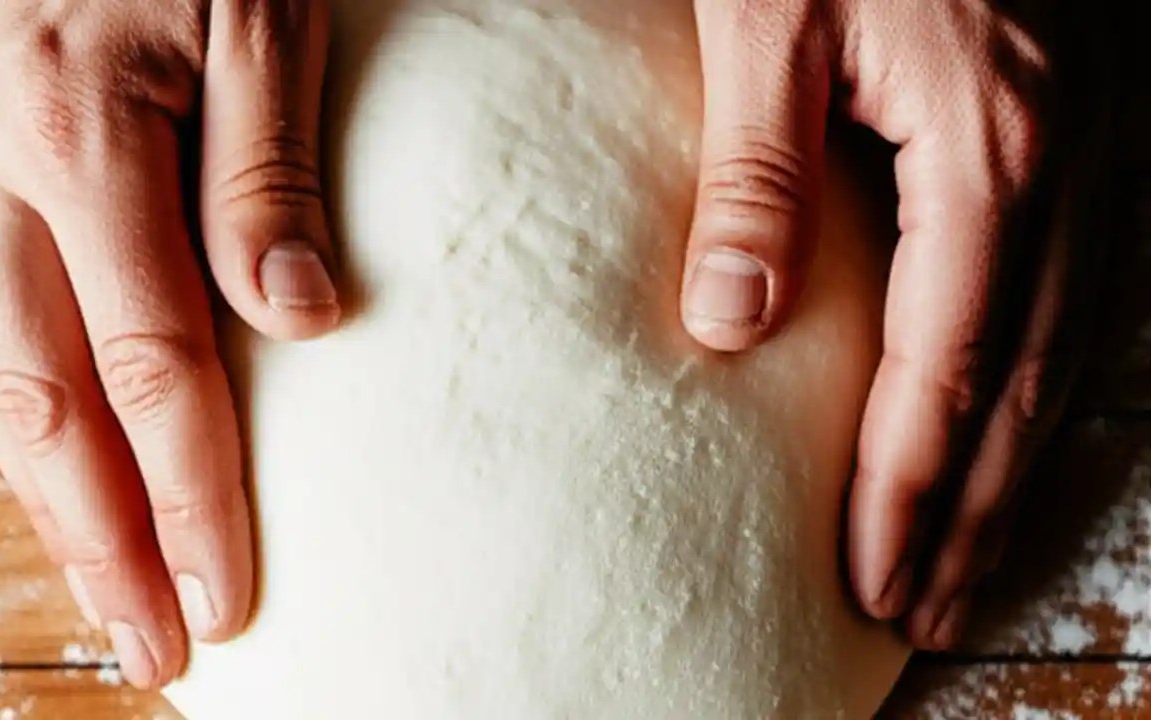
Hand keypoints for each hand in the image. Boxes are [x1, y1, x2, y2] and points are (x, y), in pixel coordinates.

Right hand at [0, 0, 336, 686]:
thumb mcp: (254, 11)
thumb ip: (265, 171)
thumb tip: (301, 323)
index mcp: (83, 140)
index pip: (154, 369)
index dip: (190, 497)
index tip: (221, 596)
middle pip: (54, 405)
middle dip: (108, 543)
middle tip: (155, 647)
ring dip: (39, 500)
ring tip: (87, 589)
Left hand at [682, 0, 1108, 647]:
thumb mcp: (771, 18)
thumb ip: (757, 170)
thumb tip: (730, 321)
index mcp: (989, 146)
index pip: (948, 362)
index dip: (911, 483)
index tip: (873, 574)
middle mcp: (1065, 164)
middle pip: (1022, 383)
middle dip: (974, 509)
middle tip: (925, 607)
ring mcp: (1090, 150)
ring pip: (1062, 350)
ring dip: (1014, 467)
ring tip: (965, 559)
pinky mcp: (1077, 135)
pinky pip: (1077, 290)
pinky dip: (1039, 383)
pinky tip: (1009, 430)